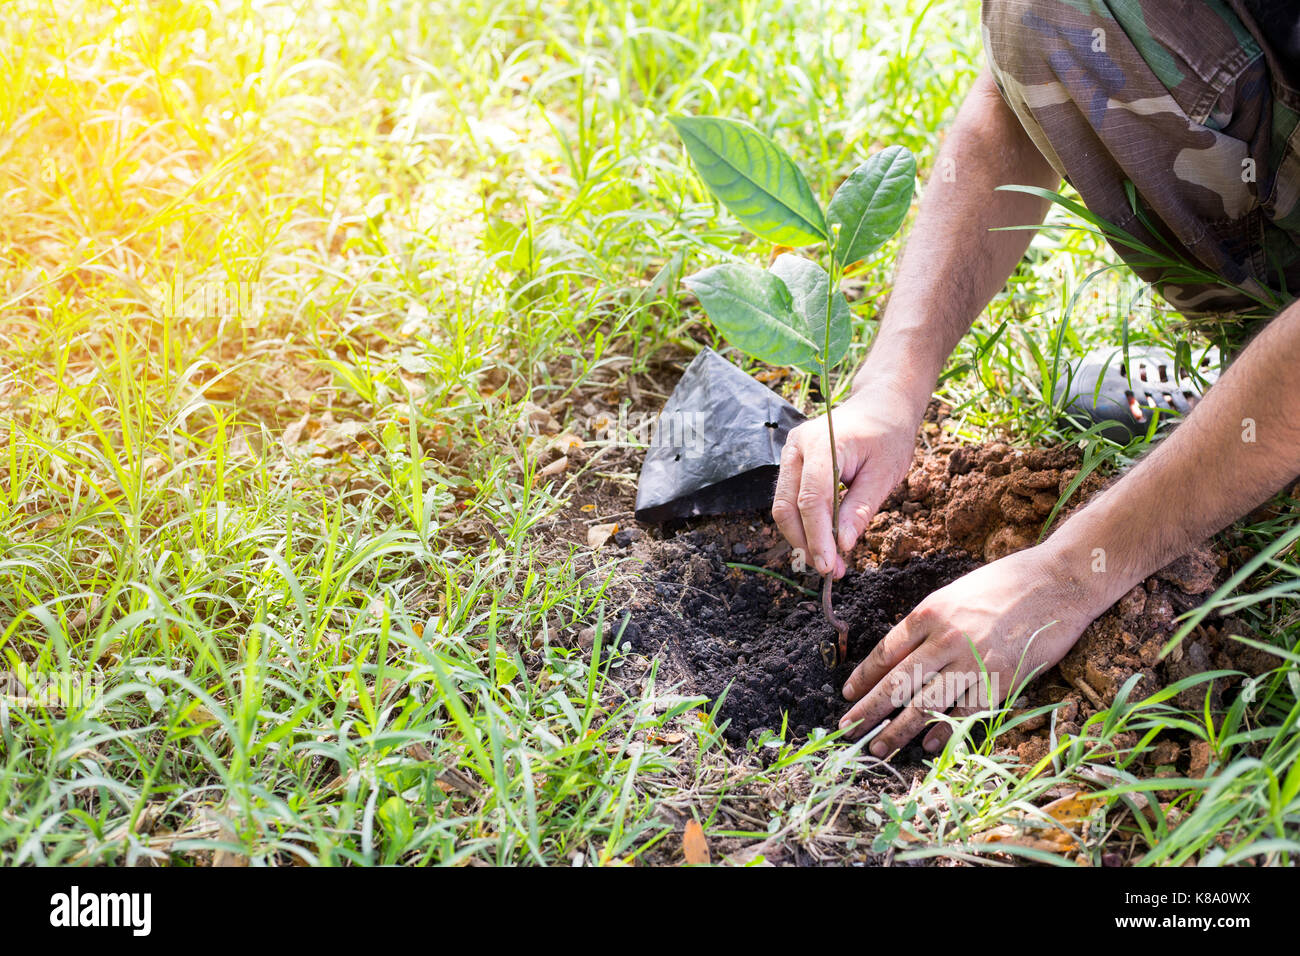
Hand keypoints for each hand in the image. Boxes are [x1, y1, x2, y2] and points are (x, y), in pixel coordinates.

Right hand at [772, 390, 920, 578]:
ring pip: (782, 506)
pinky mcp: (792, 463)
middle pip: (787, 505)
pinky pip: (789, 499)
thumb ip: (860, 509)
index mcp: (823, 443)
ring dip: (802, 538)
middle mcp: (797, 446)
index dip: (817, 536)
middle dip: (805, 543)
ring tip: (829, 561)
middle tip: (830, 570)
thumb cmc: (888, 435)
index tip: (830, 566)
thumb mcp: (884, 474)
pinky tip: (823, 541)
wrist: (880, 405)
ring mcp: (790, 453)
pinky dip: (803, 524)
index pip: (811, 498)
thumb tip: (842, 545)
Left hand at [838, 545, 1108, 754]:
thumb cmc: (1007, 582)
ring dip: (898, 730)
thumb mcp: (955, 593)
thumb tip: (902, 657)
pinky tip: (929, 746)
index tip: (848, 692)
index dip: (864, 676)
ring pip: (925, 703)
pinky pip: (964, 713)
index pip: (886, 651)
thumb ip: (929, 624)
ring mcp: (973, 661)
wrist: (1059, 581)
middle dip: (869, 709)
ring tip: (879, 748)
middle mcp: (945, 638)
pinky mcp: (1001, 681)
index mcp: (929, 612)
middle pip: (897, 682)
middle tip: (848, 729)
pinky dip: (944, 732)